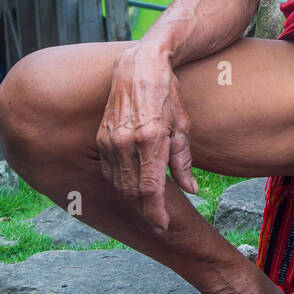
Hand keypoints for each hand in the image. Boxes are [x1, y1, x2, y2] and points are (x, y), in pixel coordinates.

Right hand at [96, 46, 196, 231]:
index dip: (156, 213)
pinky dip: (120, 184)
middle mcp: (126, 142)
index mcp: (150, 140)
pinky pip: (109, 171)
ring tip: (148, 209)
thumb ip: (184, 162)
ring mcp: (110, 140)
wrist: (139, 67)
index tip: (163, 226)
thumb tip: (192, 189)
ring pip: (119, 183)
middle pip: (132, 191)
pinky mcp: (101, 137)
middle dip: (146, 210)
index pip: (150, 189)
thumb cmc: (166, 95)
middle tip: (159, 223)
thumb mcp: (182, 127)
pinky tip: (131, 189)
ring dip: (133, 200)